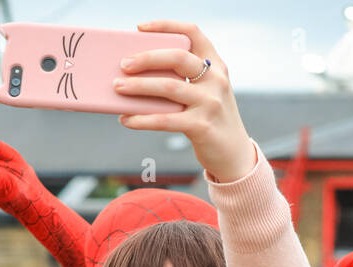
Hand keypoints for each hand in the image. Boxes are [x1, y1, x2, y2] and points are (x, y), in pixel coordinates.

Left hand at [114, 21, 254, 183]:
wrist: (234, 154)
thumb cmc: (210, 119)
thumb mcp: (205, 92)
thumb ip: (183, 80)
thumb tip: (137, 75)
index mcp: (216, 65)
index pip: (193, 33)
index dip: (166, 26)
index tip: (140, 28)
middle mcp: (216, 80)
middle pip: (177, 58)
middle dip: (146, 58)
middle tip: (123, 64)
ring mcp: (210, 102)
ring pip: (168, 87)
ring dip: (138, 86)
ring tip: (118, 87)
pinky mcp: (201, 126)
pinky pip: (164, 119)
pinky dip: (142, 119)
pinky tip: (126, 120)